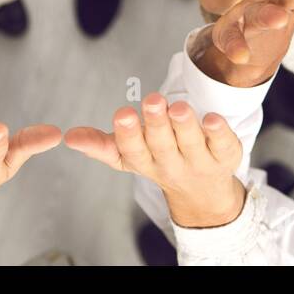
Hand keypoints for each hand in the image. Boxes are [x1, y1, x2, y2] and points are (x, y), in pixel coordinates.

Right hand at [65, 94, 245, 228]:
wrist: (202, 193)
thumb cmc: (161, 161)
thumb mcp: (128, 157)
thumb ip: (100, 145)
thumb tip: (68, 137)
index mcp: (144, 162)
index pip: (133, 151)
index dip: (128, 134)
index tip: (123, 114)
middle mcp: (171, 164)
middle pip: (162, 146)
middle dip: (156, 124)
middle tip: (153, 100)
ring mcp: (199, 162)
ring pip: (191, 144)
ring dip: (184, 125)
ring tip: (178, 107)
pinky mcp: (225, 156)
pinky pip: (223, 145)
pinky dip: (219, 133)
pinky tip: (212, 119)